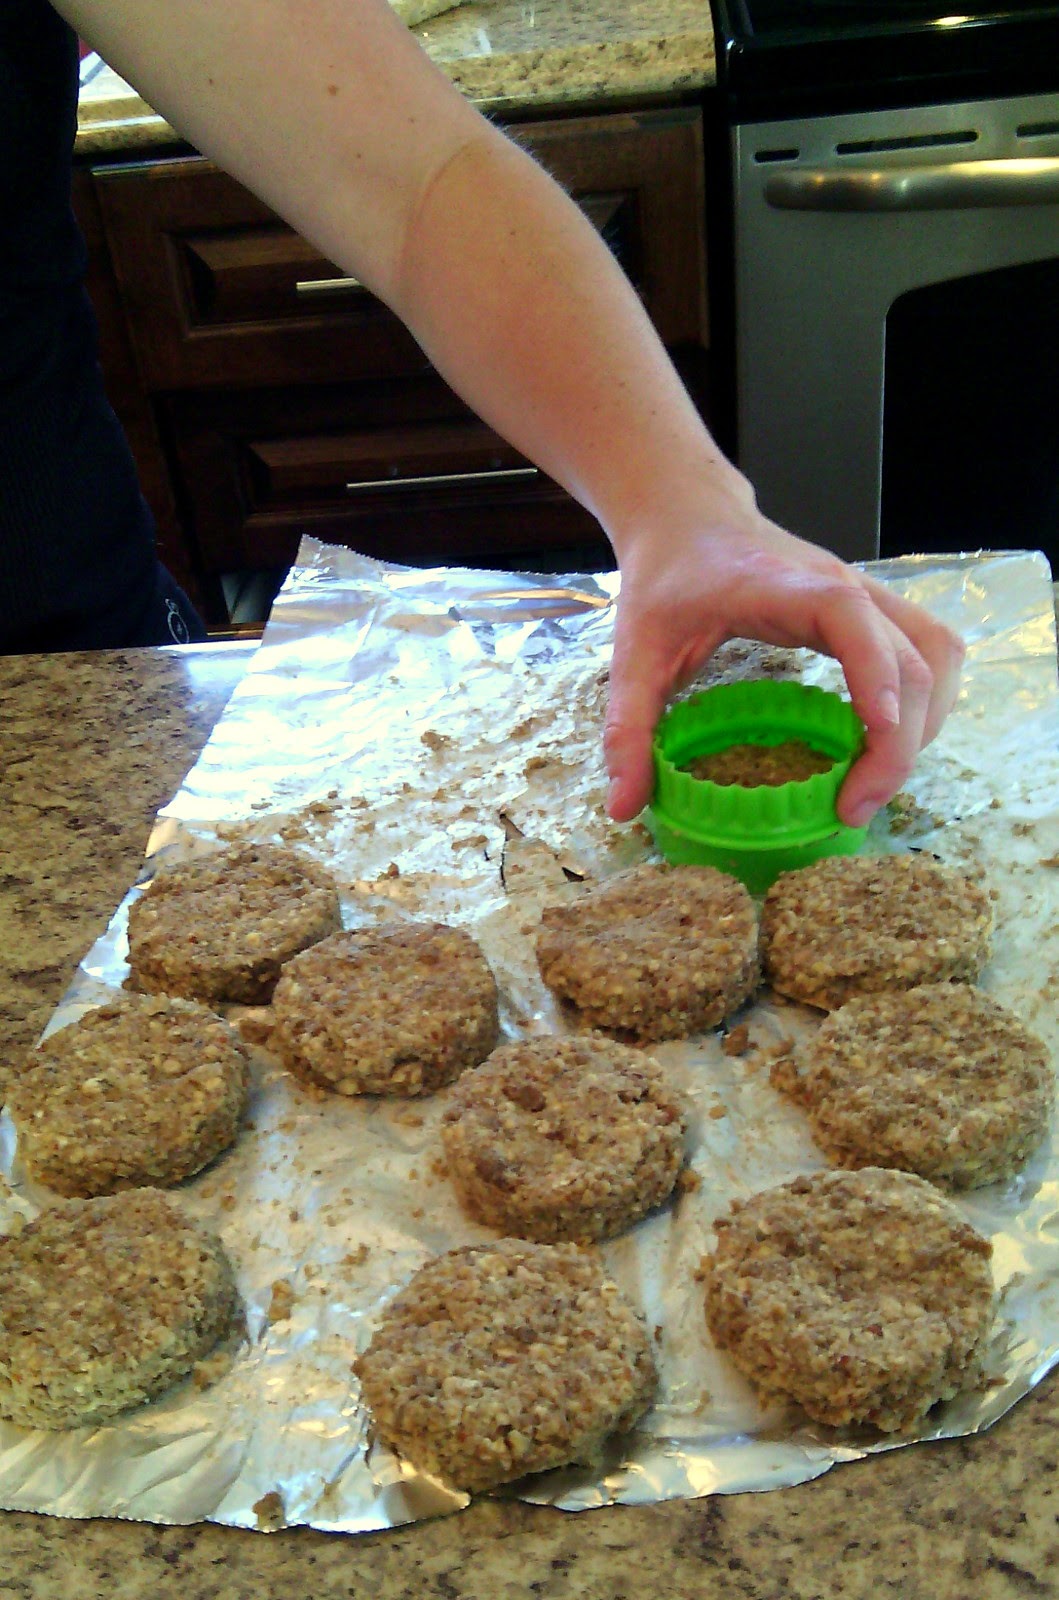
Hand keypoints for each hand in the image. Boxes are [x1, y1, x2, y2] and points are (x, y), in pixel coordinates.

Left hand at [603, 491, 964, 828]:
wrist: (688, 517)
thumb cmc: (667, 577)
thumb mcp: (634, 653)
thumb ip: (628, 729)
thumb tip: (623, 809)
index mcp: (784, 588)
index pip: (851, 619)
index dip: (875, 676)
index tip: (875, 740)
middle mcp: (842, 586)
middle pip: (911, 656)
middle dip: (899, 741)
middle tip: (855, 807)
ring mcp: (866, 595)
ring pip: (936, 654)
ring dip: (926, 722)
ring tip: (878, 781)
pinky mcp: (874, 609)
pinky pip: (930, 652)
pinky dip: (927, 701)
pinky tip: (891, 742)